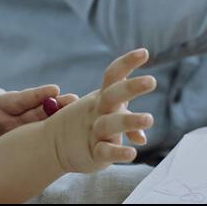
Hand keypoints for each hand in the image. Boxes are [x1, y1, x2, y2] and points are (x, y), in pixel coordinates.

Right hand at [0, 46, 78, 143]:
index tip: (54, 88)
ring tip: (74, 103)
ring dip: (59, 114)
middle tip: (72, 99)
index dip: (36, 96)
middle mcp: (9, 126)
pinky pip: (46, 131)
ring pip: (42, 124)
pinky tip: (74, 113)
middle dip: (54, 107)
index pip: (19, 103)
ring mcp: (21, 135)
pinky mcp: (30, 139)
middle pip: (35, 116)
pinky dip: (59, 122)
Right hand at [45, 48, 156, 173]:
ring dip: (130, 121)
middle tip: (152, 81)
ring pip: (110, 123)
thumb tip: (141, 138)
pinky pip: (105, 151)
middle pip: (112, 95)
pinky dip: (118, 152)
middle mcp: (98, 111)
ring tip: (149, 119)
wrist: (54, 145)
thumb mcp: (109, 119)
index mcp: (102, 98)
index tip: (145, 52)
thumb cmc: (90, 126)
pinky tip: (133, 152)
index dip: (127, 62)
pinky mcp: (93, 153)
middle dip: (131, 87)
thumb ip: (129, 125)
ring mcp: (94, 131)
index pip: (113, 76)